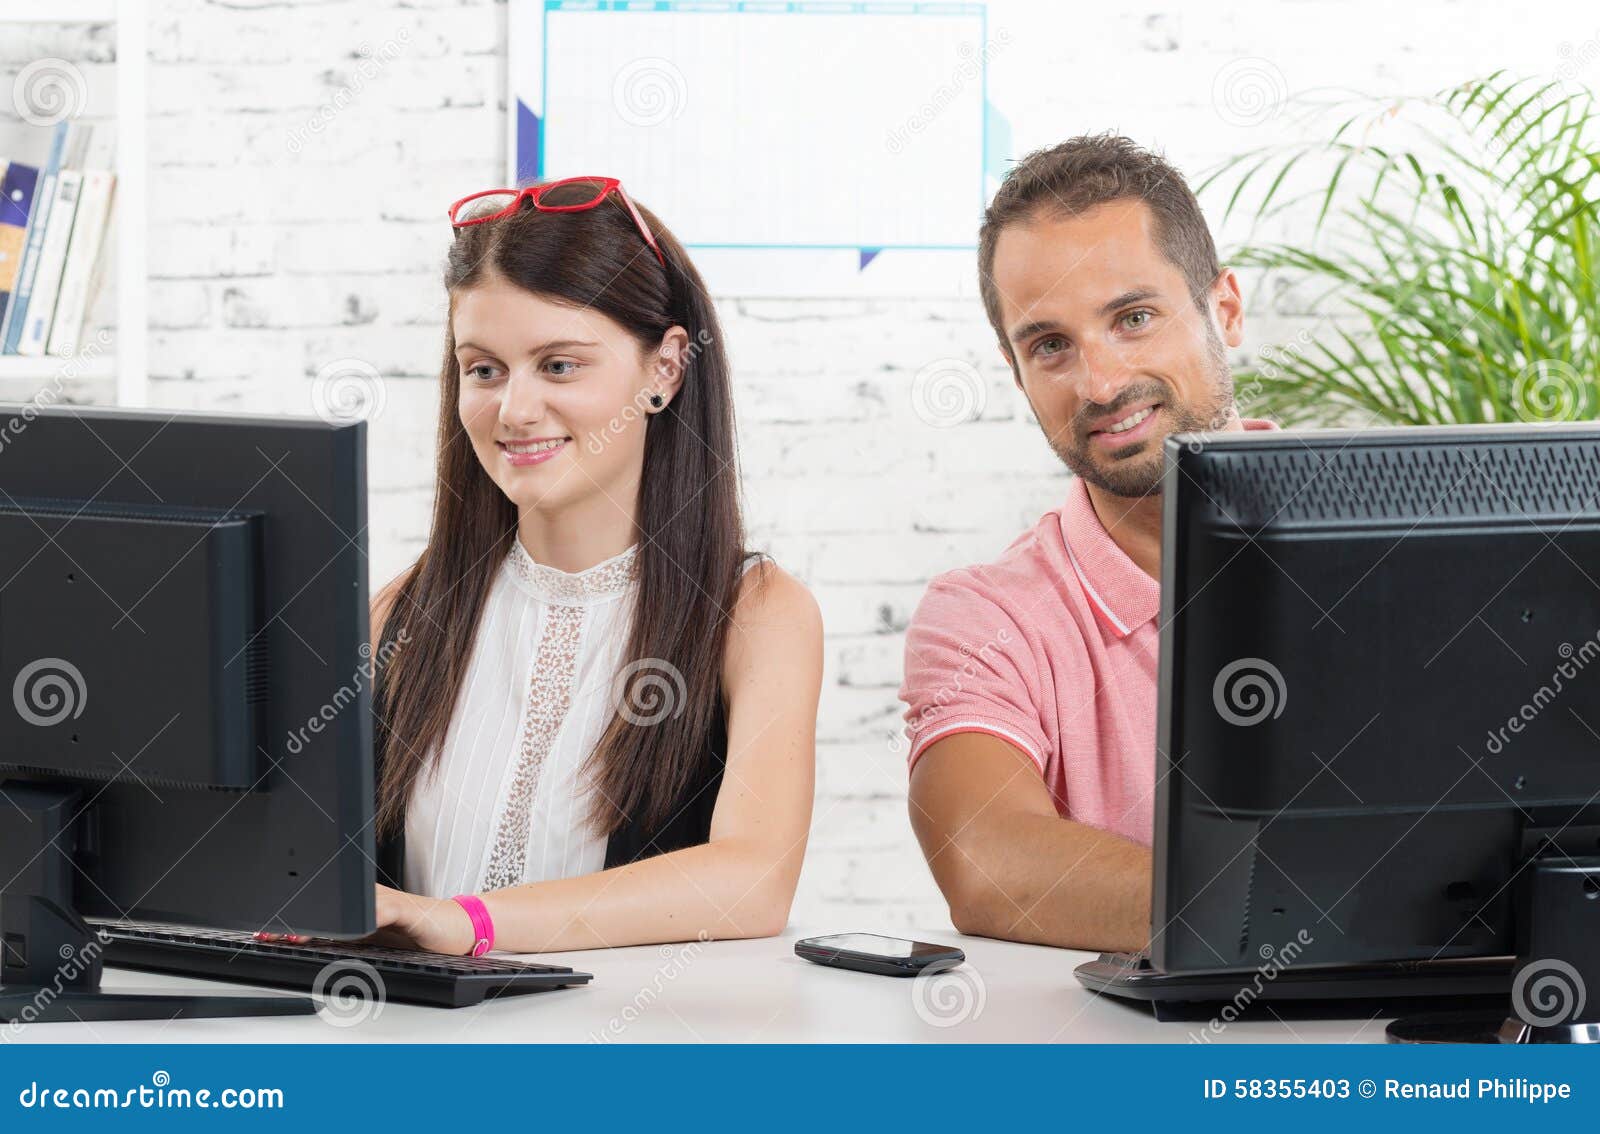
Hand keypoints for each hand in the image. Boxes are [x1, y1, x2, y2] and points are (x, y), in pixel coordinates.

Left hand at [255, 884, 477, 954]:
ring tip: (297, 932)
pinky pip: (385, 910)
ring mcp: (388, 902)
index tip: (267, 932)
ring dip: (323, 921)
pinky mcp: (409, 909)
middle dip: (299, 920)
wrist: (458, 928)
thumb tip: (312, 944)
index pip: (323, 911)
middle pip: (330, 906)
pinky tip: (353, 926)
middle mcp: (371, 899)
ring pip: (350, 906)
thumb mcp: (376, 939)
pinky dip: (368, 917)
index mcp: (362, 905)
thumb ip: (349, 940)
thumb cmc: (419, 933)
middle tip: (271, 933)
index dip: (295, 922)